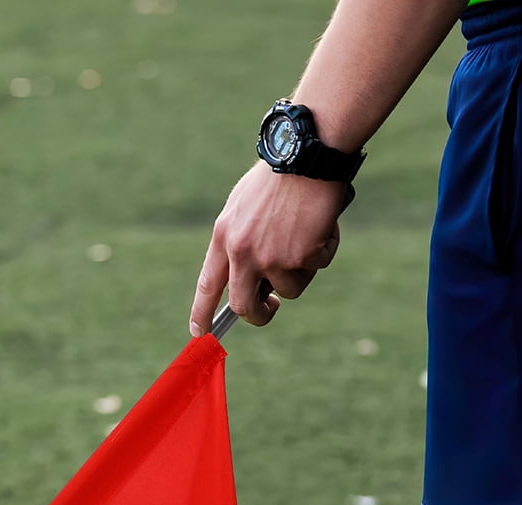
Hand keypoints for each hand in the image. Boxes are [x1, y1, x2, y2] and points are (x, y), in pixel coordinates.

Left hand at [190, 161, 344, 335]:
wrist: (306, 154)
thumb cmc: (279, 177)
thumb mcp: (244, 208)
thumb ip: (241, 242)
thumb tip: (255, 281)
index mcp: (224, 236)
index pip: (208, 284)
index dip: (201, 312)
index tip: (198, 332)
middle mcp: (242, 251)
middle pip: (244, 305)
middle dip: (259, 314)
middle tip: (271, 307)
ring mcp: (270, 257)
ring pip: (288, 290)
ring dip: (301, 270)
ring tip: (306, 235)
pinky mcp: (298, 257)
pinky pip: (314, 269)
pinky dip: (323, 251)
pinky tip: (320, 225)